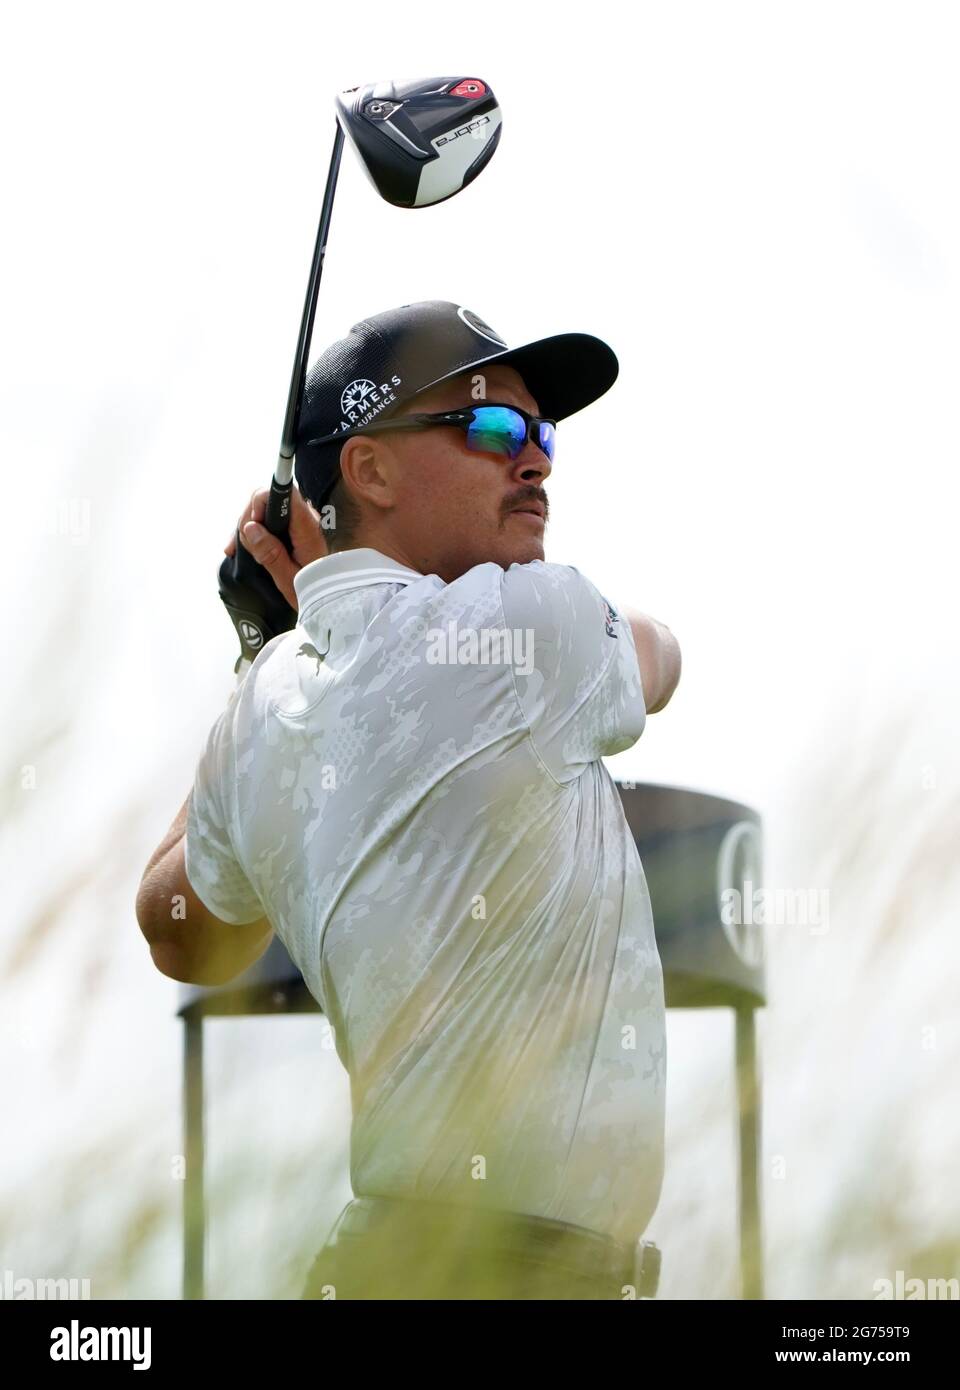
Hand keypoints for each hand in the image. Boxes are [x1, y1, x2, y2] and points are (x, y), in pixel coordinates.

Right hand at [224, 485, 327, 611]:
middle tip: (246, 546)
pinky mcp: (296, 529)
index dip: (262, 502)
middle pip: (269, 499)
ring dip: (250, 526)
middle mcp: (306, 519)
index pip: (284, 494)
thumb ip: (270, 553)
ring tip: (242, 551)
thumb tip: (250, 527)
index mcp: (308, 529)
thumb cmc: (315, 591)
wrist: (336, 599)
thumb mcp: (288, 578)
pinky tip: (242, 548)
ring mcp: (301, 523)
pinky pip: (272, 521)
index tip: (253, 525)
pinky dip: (256, 532)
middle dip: (250, 518)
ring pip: (266, 509)